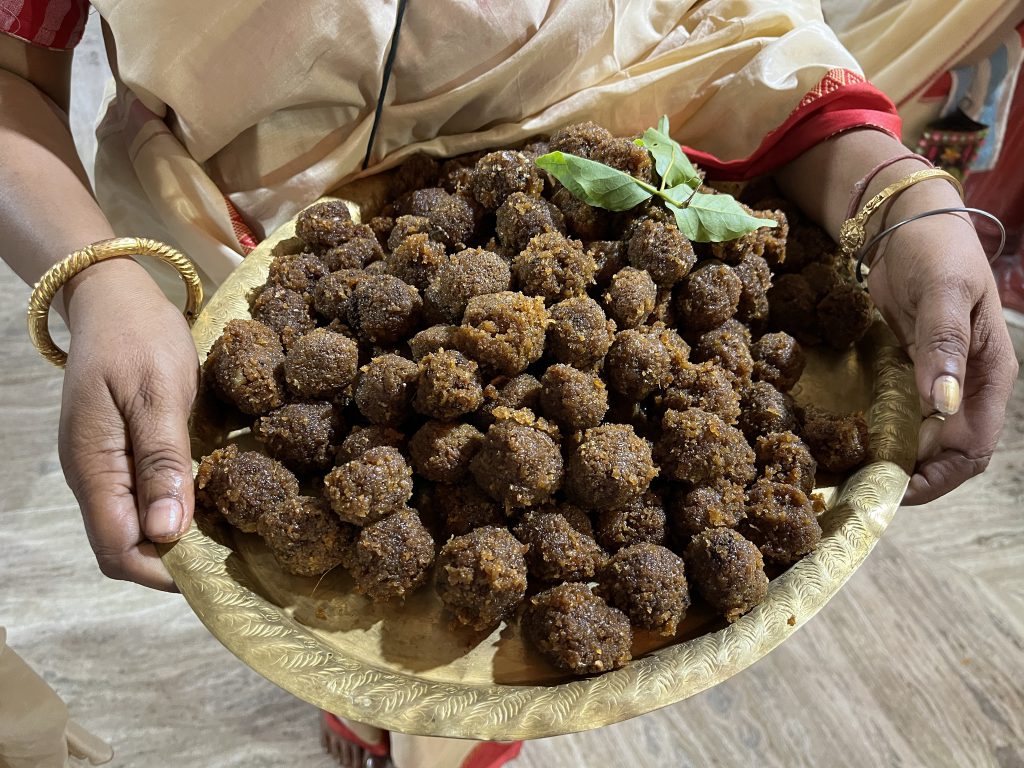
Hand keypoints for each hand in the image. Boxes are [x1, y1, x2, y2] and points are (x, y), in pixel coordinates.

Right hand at [58, 257, 198, 589]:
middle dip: (173, 561)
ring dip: (177, 538)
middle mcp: (93, 478)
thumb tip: (169, 531)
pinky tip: (212, 502)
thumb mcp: (158, 395)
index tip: (217, 571)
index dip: (164, 571)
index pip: (119, 550)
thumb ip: (162, 462)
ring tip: (230, 534)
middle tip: (232, 554)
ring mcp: (105, 467)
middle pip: (125, 547)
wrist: (115, 298)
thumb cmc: (138, 338)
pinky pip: (142, 499)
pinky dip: (174, 509)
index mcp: (94, 468)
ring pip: (134, 526)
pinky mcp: (121, 454)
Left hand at [866, 207, 1017, 503]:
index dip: (941, 476)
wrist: (906, 222)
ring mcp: (938, 380)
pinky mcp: (910, 371)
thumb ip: (944, 346)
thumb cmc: (935, 251)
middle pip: (949, 453)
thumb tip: (944, 405)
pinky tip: (852, 443)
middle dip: (915, 476)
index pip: (975, 447)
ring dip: (896, 459)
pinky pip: (902, 415)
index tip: (897, 489)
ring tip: (851, 475)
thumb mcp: (943, 293)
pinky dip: (883, 434)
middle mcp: (967, 385)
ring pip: (924, 438)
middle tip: (864, 488)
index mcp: (989, 374)